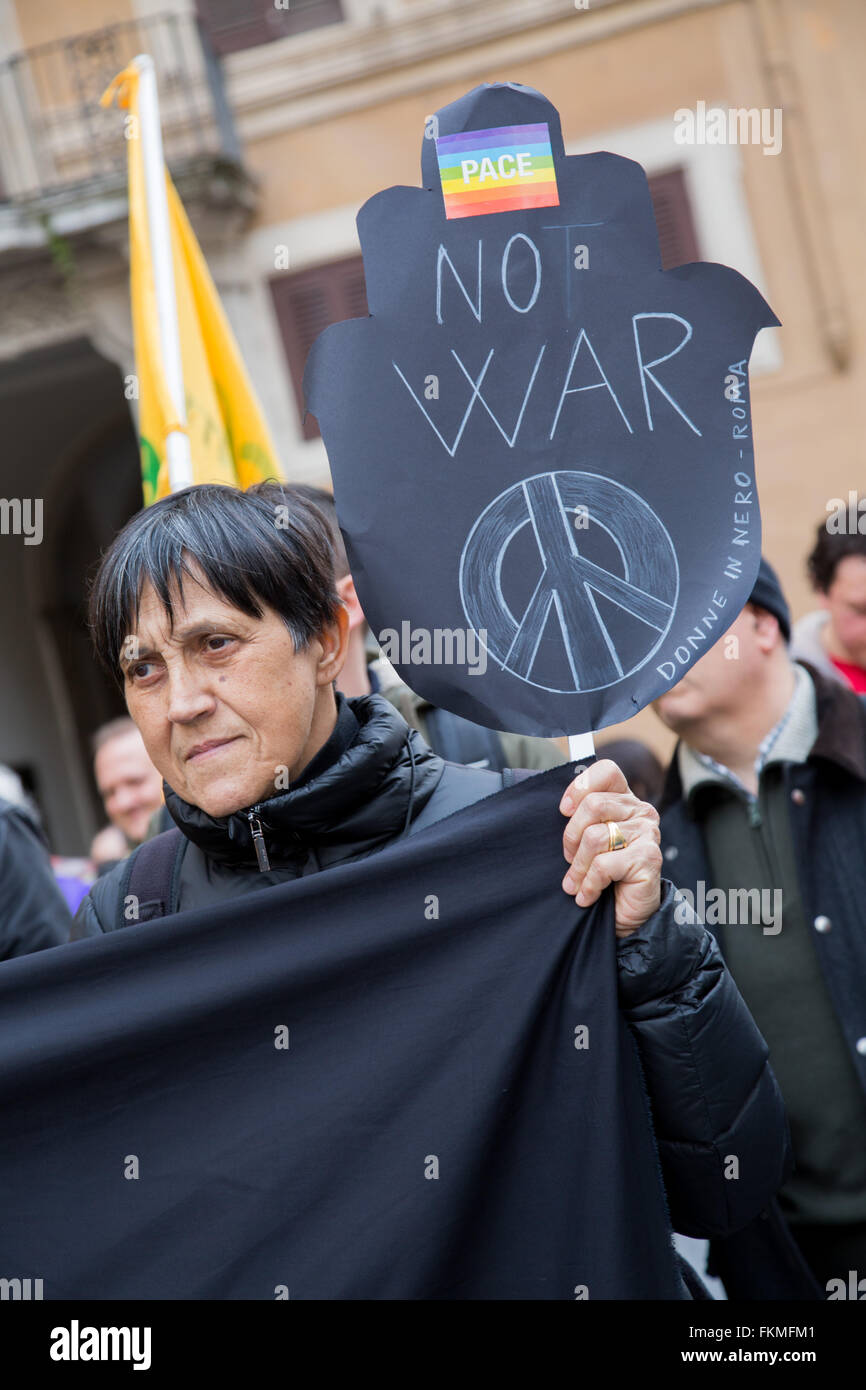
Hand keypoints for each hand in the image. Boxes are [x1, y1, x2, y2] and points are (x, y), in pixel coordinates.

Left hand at [559, 759, 661, 937]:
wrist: (624, 914)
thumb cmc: (602, 874)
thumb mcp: (586, 841)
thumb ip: (579, 818)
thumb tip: (560, 806)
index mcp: (625, 799)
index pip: (607, 771)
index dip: (580, 787)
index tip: (563, 811)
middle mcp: (641, 811)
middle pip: (594, 804)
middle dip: (571, 836)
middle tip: (569, 859)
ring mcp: (648, 834)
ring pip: (595, 837)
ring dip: (578, 867)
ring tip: (576, 883)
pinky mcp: (649, 858)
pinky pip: (604, 864)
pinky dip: (589, 884)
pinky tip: (587, 896)